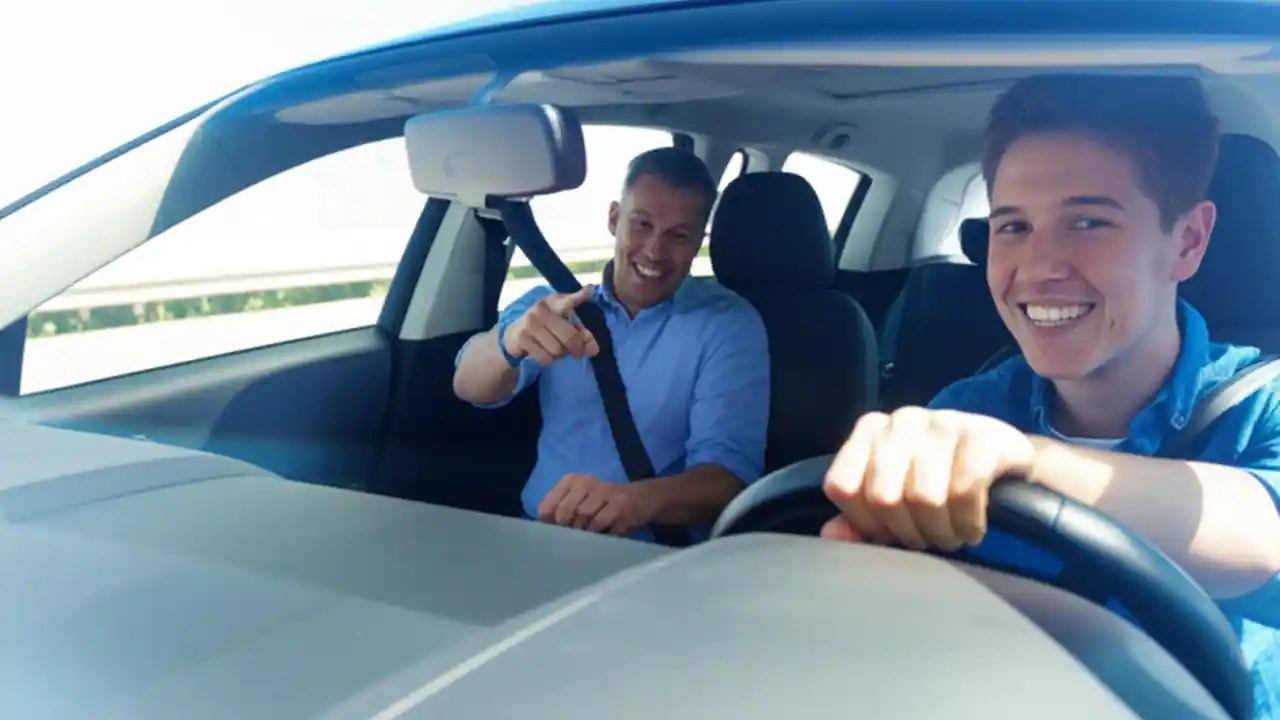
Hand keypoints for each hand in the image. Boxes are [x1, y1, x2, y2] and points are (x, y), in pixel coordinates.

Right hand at [503, 287, 599, 365]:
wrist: (514, 333)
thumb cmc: (546, 326)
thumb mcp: (563, 323)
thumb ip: (582, 334)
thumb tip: (594, 350)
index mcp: (554, 302)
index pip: (568, 301)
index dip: (579, 296)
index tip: (589, 291)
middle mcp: (541, 310)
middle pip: (570, 337)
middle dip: (577, 349)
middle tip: (577, 353)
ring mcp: (530, 323)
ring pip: (558, 350)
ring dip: (560, 355)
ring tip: (555, 348)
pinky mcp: (522, 338)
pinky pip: (545, 358)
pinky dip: (548, 360)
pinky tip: (544, 352)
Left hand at [537, 473, 653, 535]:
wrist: (641, 498)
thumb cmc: (602, 504)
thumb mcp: (579, 501)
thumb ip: (559, 510)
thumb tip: (542, 528)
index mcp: (571, 481)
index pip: (548, 504)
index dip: (548, 522)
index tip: (553, 532)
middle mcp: (586, 482)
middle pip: (565, 512)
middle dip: (567, 527)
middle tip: (574, 535)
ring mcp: (605, 492)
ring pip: (584, 517)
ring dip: (585, 530)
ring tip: (591, 532)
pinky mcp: (620, 504)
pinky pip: (602, 523)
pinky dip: (601, 532)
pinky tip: (606, 532)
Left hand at [820, 407, 1036, 551]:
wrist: (1006, 463)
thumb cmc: (941, 484)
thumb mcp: (896, 501)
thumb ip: (859, 519)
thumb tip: (832, 534)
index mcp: (870, 431)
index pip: (842, 486)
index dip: (865, 523)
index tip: (890, 533)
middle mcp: (901, 420)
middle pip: (883, 497)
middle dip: (907, 532)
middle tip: (928, 537)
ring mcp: (943, 422)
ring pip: (925, 498)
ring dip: (941, 532)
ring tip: (951, 533)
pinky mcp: (982, 435)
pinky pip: (964, 491)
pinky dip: (968, 522)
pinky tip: (973, 527)